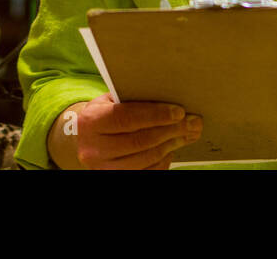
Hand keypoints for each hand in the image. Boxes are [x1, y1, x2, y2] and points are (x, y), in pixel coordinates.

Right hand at [70, 94, 203, 169]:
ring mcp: (103, 168)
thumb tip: (171, 100)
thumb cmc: (103, 114)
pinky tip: (171, 148)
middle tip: (192, 123)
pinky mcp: (113, 177)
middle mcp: (93, 148)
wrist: (83, 139)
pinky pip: (146, 172)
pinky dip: (163, 160)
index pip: (127, 118)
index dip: (156, 115)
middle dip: (171, 130)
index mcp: (91, 122)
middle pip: (140, 140)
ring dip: (171, 145)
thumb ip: (132, 99)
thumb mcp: (110, 101)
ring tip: (187, 134)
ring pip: (146, 158)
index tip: (179, 112)